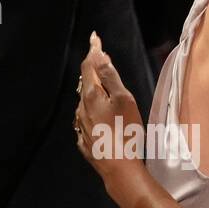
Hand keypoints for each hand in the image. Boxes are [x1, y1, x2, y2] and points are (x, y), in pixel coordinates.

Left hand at [75, 32, 146, 183]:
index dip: (93, 50)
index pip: (89, 66)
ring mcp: (82, 127)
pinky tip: (97, 114)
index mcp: (91, 96)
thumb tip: (101, 58)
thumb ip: (112, 78)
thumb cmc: (126, 132)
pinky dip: (92, 111)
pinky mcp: (87, 142)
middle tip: (98, 57)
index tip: (95, 37)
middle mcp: (82, 109)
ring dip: (92, 90)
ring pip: (85, 102)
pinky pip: (87, 120)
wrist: (119, 170)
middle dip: (92, 69)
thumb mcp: (124, 100)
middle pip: (86, 83)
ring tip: (99, 83)